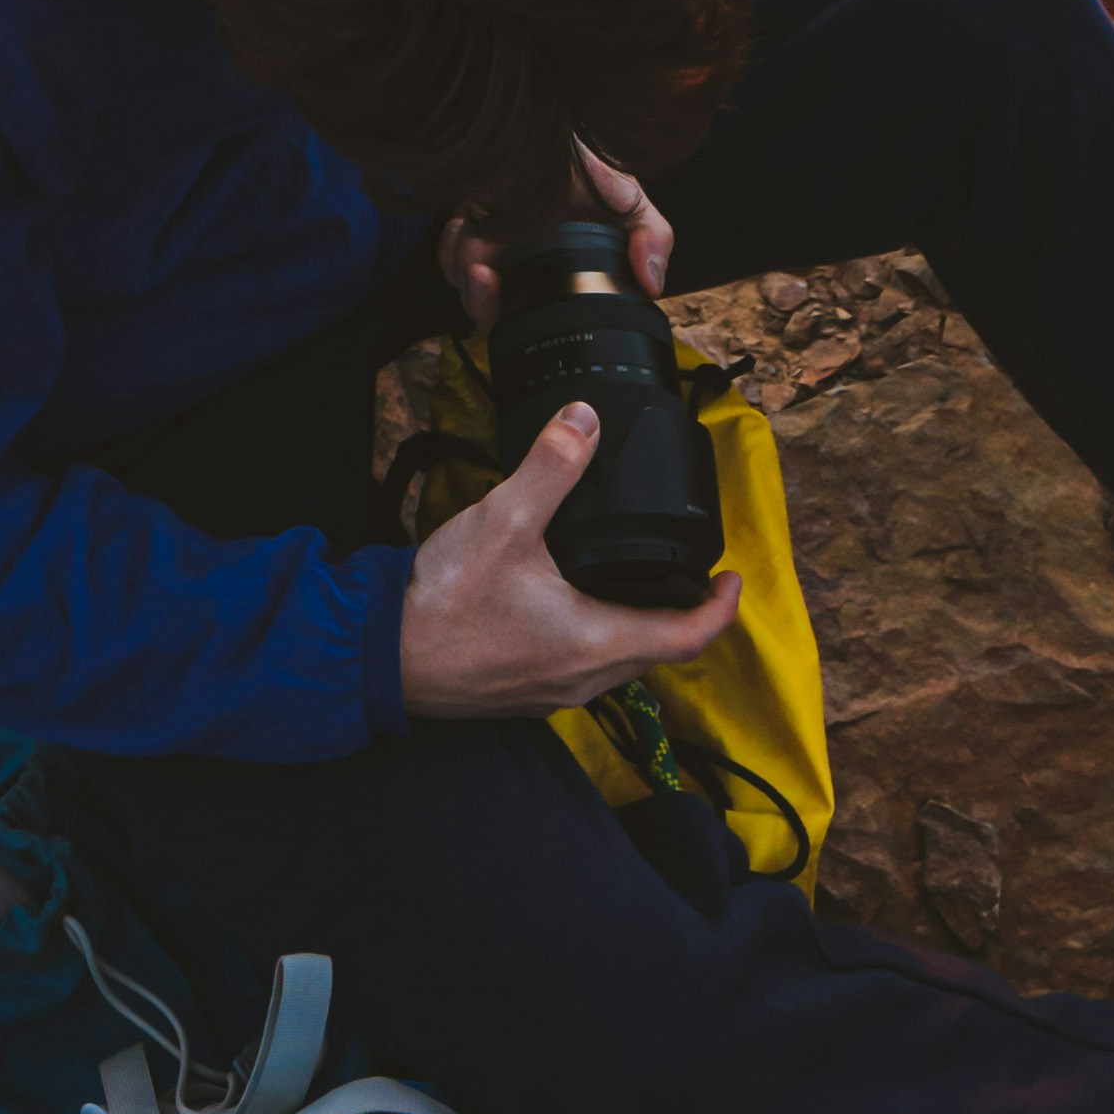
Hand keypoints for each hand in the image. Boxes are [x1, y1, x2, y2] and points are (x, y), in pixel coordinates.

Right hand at [396, 409, 739, 719]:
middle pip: (657, 652)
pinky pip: (580, 670)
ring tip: (633, 581)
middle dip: (679, 613)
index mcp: (598, 641)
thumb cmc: (443, 602)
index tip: (732, 578)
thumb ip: (551, 466)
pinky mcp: (522, 693)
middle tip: (686, 573)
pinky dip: (594, 638)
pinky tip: (569, 606)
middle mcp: (584, 678)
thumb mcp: (504, 520)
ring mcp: (552, 692)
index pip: (689, 637)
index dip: (721, 607)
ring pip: (618, 665)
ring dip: (635, 627)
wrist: (380, 655)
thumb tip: (585, 420)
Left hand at [437, 136, 675, 314]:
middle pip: (495, 308)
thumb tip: (653, 283)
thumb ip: (652, 235)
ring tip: (479, 258)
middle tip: (486, 281)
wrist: (547, 115)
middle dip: (484, 305)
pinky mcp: (467, 221)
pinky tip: (463, 227)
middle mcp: (522, 259)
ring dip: (466, 276)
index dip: (524, 322)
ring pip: (467, 284)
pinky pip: (449, 252)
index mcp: (557, 265)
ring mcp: (492, 241)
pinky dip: (450, 248)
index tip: (519, 317)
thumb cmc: (584, 159)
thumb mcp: (628, 198)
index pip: (538, 314)